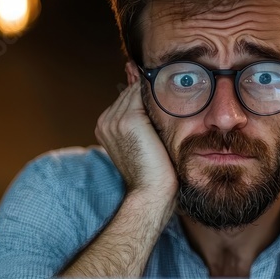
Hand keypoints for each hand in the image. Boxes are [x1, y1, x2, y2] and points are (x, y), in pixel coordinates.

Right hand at [95, 81, 177, 197]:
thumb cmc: (153, 170)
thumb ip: (142, 120)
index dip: (144, 94)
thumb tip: (151, 98)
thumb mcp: (143, 141)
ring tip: (174, 95)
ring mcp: (114, 120)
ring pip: (137, 91)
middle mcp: (105, 121)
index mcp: (105, 126)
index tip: (162, 90)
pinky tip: (173, 98)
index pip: (125, 98)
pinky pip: (144, 94)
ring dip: (156, 91)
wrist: (151, 191)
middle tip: (171, 88)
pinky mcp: (129, 119)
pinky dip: (159, 94)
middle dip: (150, 90)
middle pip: (130, 92)